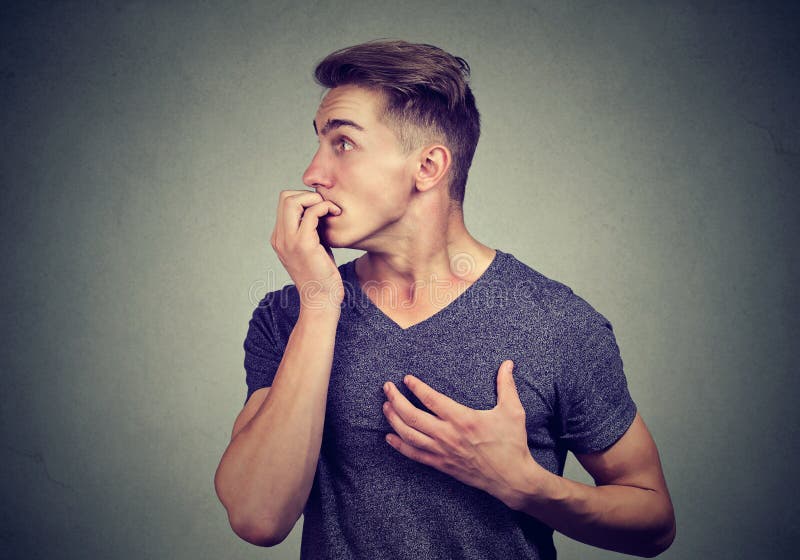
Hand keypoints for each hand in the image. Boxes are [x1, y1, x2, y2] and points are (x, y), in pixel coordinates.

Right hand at [270, 190, 342, 309]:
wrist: (321, 299)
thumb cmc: (321, 275)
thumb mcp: (311, 248)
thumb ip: (309, 230)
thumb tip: (318, 210)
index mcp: (279, 238)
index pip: (283, 203)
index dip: (302, 199)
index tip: (319, 209)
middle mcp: (280, 238)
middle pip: (284, 197)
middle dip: (307, 195)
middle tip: (325, 206)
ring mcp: (289, 241)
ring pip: (293, 201)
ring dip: (315, 199)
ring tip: (330, 209)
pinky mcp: (304, 245)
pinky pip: (311, 213)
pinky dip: (324, 207)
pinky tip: (334, 214)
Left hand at [382, 360, 545, 508]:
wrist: (511, 478)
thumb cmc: (512, 443)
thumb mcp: (512, 410)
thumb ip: (507, 385)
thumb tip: (508, 363)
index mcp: (462, 419)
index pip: (431, 399)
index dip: (416, 387)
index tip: (406, 379)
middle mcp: (448, 434)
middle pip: (412, 415)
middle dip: (396, 400)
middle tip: (387, 387)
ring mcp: (442, 451)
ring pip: (409, 435)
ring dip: (394, 420)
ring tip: (385, 406)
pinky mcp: (442, 465)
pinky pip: (415, 455)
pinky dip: (400, 446)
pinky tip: (389, 437)